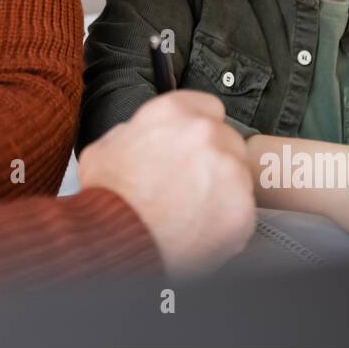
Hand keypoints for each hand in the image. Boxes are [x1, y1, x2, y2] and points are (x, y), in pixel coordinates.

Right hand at [78, 90, 256, 276]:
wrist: (115, 239)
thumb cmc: (108, 198)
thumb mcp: (106, 146)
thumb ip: (136, 133)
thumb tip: (144, 137)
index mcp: (174, 112)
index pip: (210, 108)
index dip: (201, 131)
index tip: (196, 147)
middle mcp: (206, 133)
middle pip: (229, 142)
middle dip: (214, 162)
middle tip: (192, 185)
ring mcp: (229, 171)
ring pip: (238, 178)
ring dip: (222, 192)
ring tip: (192, 213)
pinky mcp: (241, 208)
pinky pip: (242, 213)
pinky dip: (227, 224)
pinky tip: (200, 231)